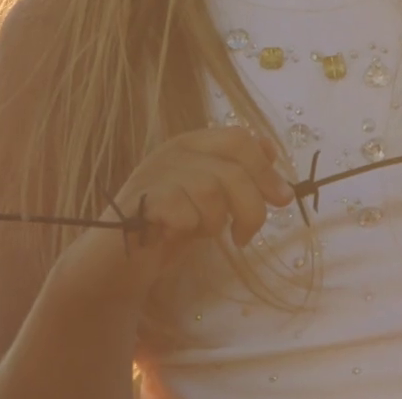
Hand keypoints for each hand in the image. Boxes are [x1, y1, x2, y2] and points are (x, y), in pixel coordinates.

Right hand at [55, 126, 293, 310]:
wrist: (118, 262)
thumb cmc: (168, 227)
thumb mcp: (210, 199)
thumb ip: (235, 173)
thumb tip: (270, 149)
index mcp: (191, 144)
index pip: (238, 139)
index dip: (265, 169)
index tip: (283, 200)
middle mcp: (172, 152)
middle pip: (231, 168)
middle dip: (250, 206)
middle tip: (246, 235)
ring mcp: (153, 174)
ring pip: (210, 191)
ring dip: (215, 223)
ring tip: (202, 234)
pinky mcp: (140, 201)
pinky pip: (184, 213)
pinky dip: (188, 230)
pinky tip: (175, 236)